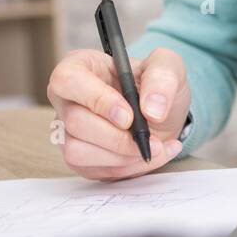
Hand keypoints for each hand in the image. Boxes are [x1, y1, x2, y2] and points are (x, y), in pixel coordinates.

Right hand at [46, 46, 190, 180]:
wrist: (161, 114)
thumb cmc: (155, 84)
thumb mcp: (169, 66)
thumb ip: (163, 77)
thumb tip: (152, 109)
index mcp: (80, 66)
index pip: (68, 80)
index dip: (97, 100)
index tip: (129, 117)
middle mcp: (67, 99)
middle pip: (75, 122)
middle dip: (117, 137)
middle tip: (150, 138)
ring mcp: (68, 130)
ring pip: (77, 151)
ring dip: (121, 156)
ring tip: (153, 146)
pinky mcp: (78, 158)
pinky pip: (92, 170)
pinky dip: (126, 168)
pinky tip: (149, 155)